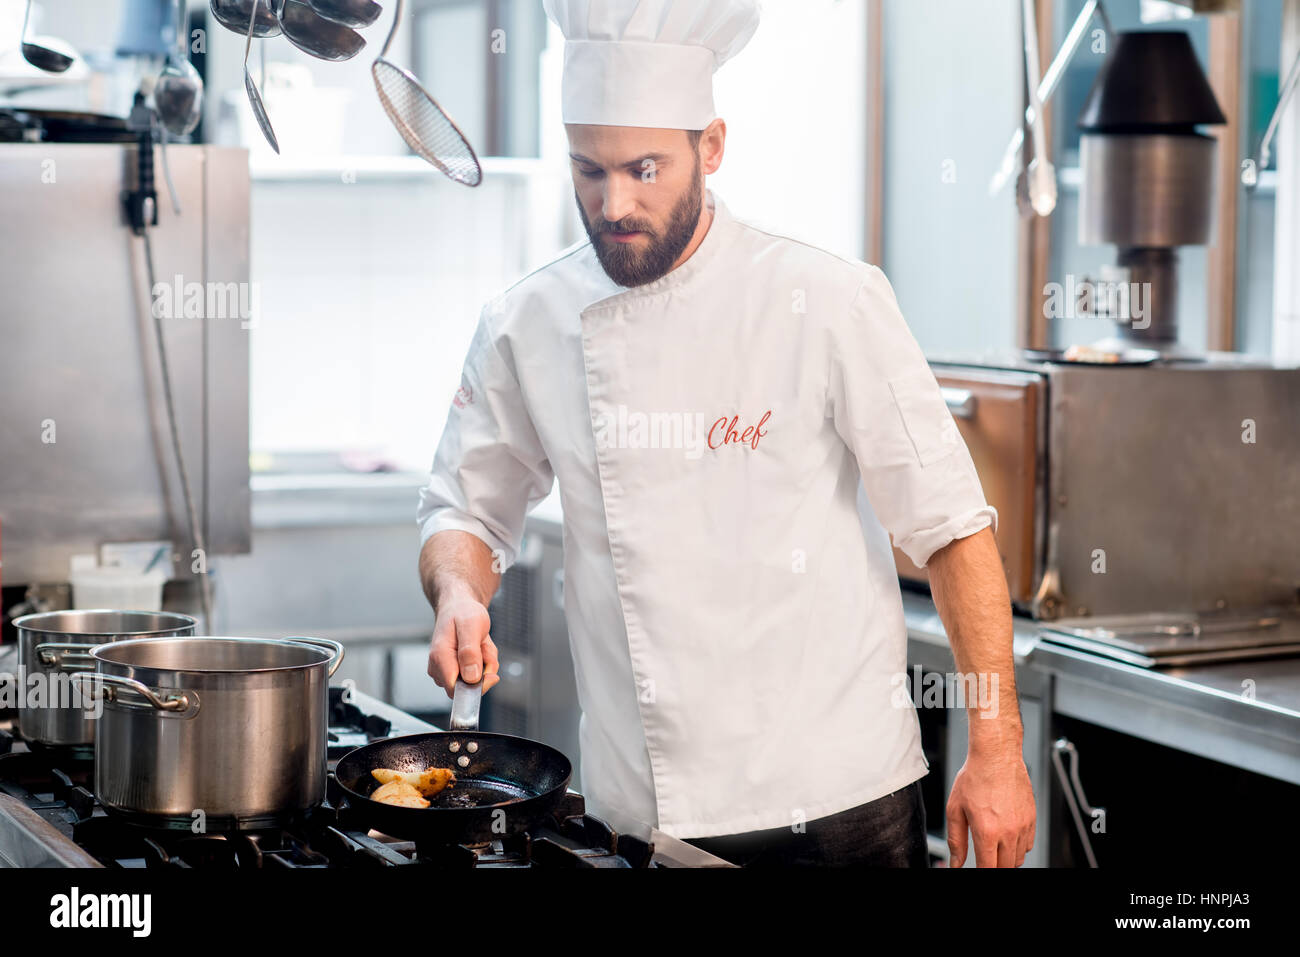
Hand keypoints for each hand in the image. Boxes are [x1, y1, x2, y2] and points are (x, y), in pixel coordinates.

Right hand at [426, 591, 499, 697]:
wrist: (458, 607)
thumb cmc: (463, 613)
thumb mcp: (471, 625)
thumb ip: (470, 652)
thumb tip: (471, 678)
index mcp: (440, 657)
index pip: (456, 690)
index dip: (476, 685)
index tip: (491, 672)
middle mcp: (438, 668)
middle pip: (467, 688)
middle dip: (484, 670)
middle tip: (484, 647)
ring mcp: (444, 671)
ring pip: (473, 681)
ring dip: (485, 664)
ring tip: (480, 643)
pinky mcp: (452, 671)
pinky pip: (475, 676)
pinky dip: (483, 662)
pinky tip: (479, 647)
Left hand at [946, 748, 1035, 867]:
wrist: (996, 757)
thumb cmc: (975, 777)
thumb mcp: (955, 809)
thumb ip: (956, 840)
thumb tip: (956, 861)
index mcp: (987, 831)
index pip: (988, 868)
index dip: (981, 871)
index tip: (977, 868)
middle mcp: (1008, 831)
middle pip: (1005, 867)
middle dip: (993, 865)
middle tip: (984, 857)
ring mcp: (1022, 826)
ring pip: (1018, 858)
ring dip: (1006, 858)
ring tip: (994, 845)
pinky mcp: (1032, 819)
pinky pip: (1028, 844)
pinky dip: (1018, 847)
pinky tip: (1006, 836)